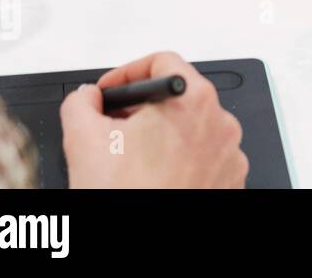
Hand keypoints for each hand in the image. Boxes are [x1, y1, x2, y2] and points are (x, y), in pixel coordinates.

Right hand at [60, 51, 247, 188]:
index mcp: (191, 99)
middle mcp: (219, 121)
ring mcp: (229, 153)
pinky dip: (180, 162)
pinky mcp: (230, 180)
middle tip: (113, 128)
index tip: (110, 92)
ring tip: (132, 161)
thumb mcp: (83, 138)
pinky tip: (154, 178)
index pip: (162, 62)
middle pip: (178, 97)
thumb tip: (87, 96)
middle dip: (142, 110)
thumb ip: (81, 101)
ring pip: (191, 130)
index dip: (127, 73)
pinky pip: (204, 158)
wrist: (144, 249)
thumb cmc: (125, 194)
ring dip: (162, 137)